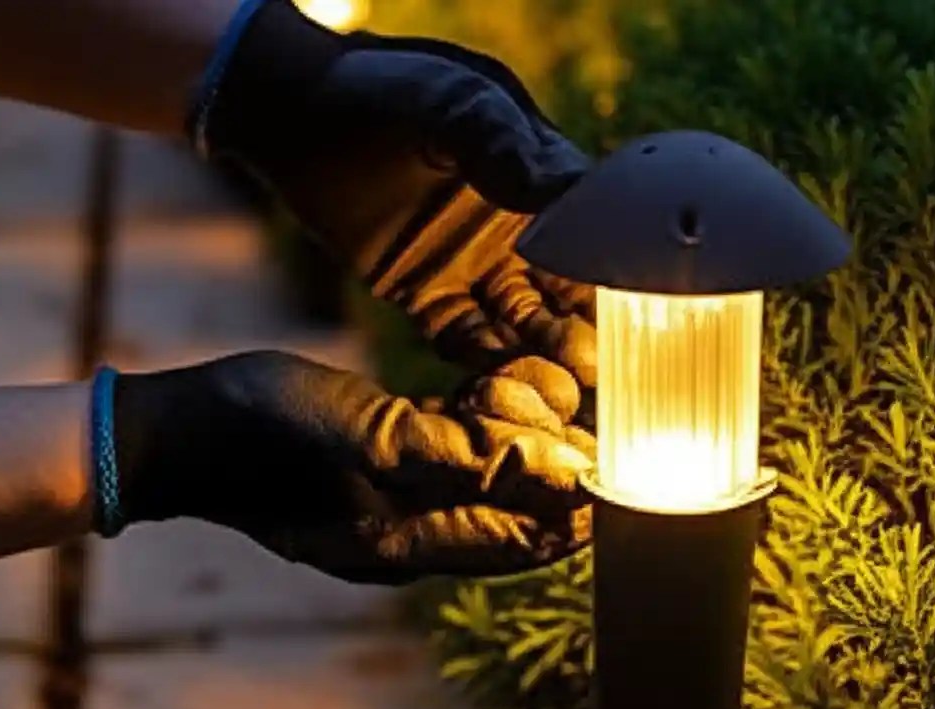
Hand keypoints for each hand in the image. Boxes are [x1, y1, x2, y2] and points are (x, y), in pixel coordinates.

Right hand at [109, 351, 591, 584]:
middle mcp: (403, 534)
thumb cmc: (257, 429)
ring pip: (478, 484)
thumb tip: (541, 468)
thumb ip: (450, 456)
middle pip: (506, 516)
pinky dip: (472, 431)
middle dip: (551, 472)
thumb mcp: (358, 434)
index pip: (518, 541)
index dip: (573, 507)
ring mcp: (383, 504)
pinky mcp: (368, 470)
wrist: (176, 431)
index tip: (611, 462)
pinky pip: (439, 460)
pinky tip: (490, 391)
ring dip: (516, 444)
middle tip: (586, 422)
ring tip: (543, 393)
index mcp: (403, 541)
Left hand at [195, 0, 597, 389]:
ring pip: (522, 329)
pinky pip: (463, 342)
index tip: (633, 319)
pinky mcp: (427, 296)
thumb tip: (563, 187)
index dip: (616, 280)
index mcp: (542, 184)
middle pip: (570, 297)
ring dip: (538, 361)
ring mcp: (474, 268)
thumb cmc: (387, 90)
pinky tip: (494, 390)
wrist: (301, 115)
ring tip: (553, 392)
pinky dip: (481, 368)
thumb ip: (501, 141)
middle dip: (586, 336)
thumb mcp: (450, 103)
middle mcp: (519, 234)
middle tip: (596, 370)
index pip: (596, 240)